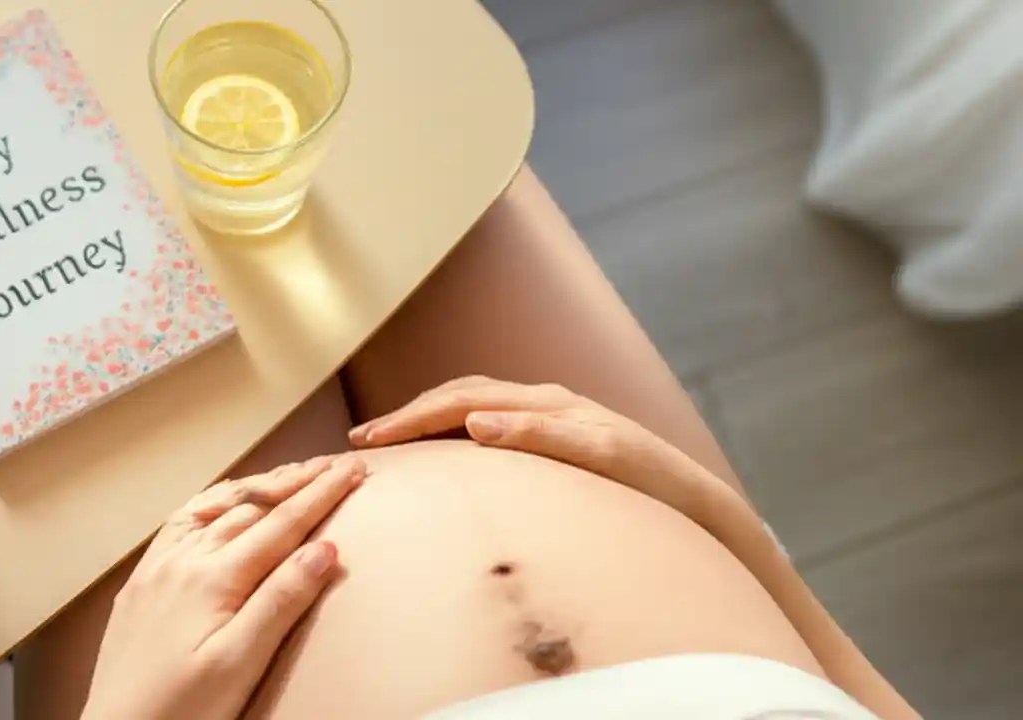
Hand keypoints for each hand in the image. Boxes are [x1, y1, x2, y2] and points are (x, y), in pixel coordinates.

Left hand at [81, 455, 365, 719]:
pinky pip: (180, 522)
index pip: (283, 524)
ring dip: (258, 486)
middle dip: (297, 482)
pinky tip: (223, 499)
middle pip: (253, 507)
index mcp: (215, 578)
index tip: (352, 470)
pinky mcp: (142, 582)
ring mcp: (159, 567)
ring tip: (291, 472)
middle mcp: (185, 560)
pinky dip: (212, 502)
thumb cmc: (183, 710)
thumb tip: (326, 548)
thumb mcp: (241, 663)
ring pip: (217, 508)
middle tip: (334, 463)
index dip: (321, 495)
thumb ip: (282, 600)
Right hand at [349, 376, 719, 519]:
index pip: (461, 400)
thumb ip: (540, 435)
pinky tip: (443, 449)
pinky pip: (489, 419)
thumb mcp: (601, 456)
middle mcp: (544, 401)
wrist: (694, 501)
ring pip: (472, 402)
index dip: (411, 417)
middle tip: (363, 439)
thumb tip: (477, 422)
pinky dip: (453, 427)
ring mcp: (549, 415)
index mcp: (546, 402)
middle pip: (459, 394)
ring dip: (428, 416)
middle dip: (408, 413)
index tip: (369, 438)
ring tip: (391, 438)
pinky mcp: (554, 435)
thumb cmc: (651, 485)